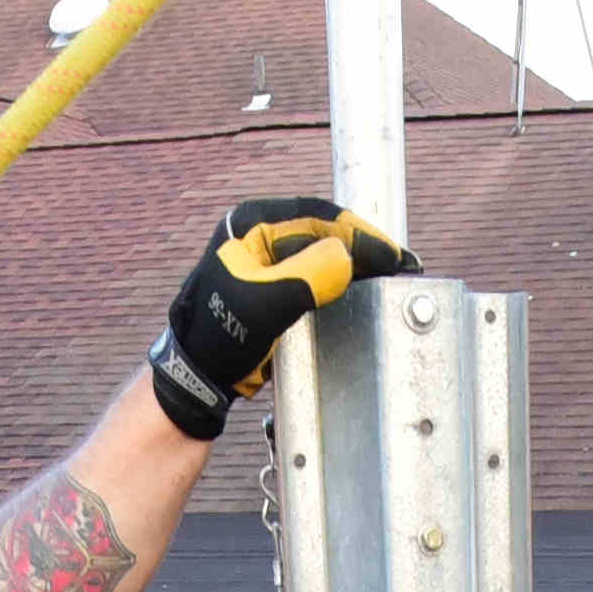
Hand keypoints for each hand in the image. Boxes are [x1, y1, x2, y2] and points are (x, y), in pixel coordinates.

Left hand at [144, 197, 410, 438]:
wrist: (196, 374)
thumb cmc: (220, 336)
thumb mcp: (266, 302)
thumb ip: (308, 274)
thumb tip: (347, 256)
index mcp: (252, 222)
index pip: (316, 216)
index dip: (359, 233)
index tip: (390, 254)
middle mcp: (259, 232)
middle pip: (323, 231)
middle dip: (361, 247)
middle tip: (397, 264)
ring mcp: (266, 257)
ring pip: (321, 251)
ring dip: (353, 263)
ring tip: (386, 274)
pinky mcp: (273, 283)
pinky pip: (314, 273)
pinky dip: (339, 280)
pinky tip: (360, 289)